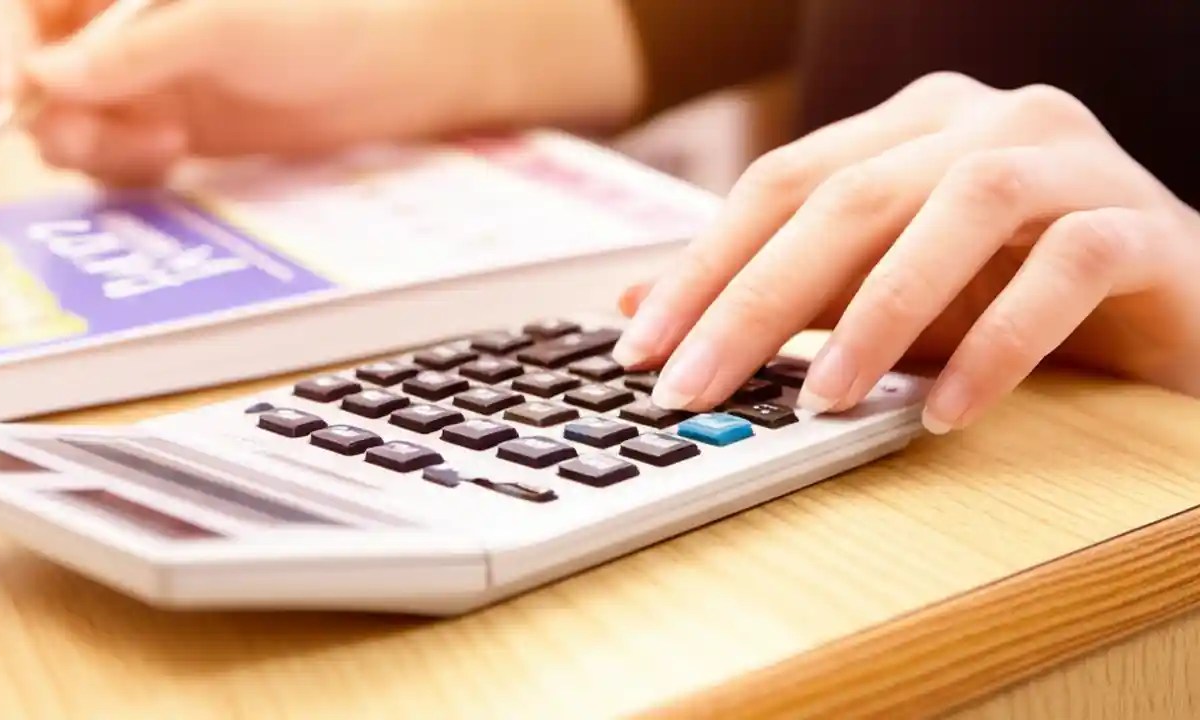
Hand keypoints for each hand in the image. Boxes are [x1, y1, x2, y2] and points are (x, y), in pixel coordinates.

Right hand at [0, 0, 643, 184]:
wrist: (396, 76)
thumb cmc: (327, 26)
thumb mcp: (230, 26)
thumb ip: (139, 49)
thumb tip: (52, 78)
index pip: (21, 2)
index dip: (5, 42)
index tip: (25, 87)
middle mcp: (118, 26)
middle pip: (32, 68)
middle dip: (52, 108)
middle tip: (102, 136)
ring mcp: (140, 78)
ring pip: (66, 119)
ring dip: (92, 143)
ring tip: (161, 145)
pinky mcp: (166, 125)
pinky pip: (110, 155)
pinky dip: (125, 166)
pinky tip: (173, 155)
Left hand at [611, 72, 1199, 432]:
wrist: (1167, 313)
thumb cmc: (1009, 297)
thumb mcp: (875, 297)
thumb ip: (779, 293)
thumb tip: (643, 308)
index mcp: (907, 127)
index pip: (781, 184)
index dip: (704, 266)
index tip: (643, 346)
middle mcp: (984, 121)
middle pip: (850, 196)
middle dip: (759, 299)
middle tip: (697, 387)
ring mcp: (1069, 162)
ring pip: (959, 211)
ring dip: (879, 314)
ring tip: (821, 403)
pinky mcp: (1142, 224)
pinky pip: (1065, 269)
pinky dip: (1000, 346)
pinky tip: (947, 414)